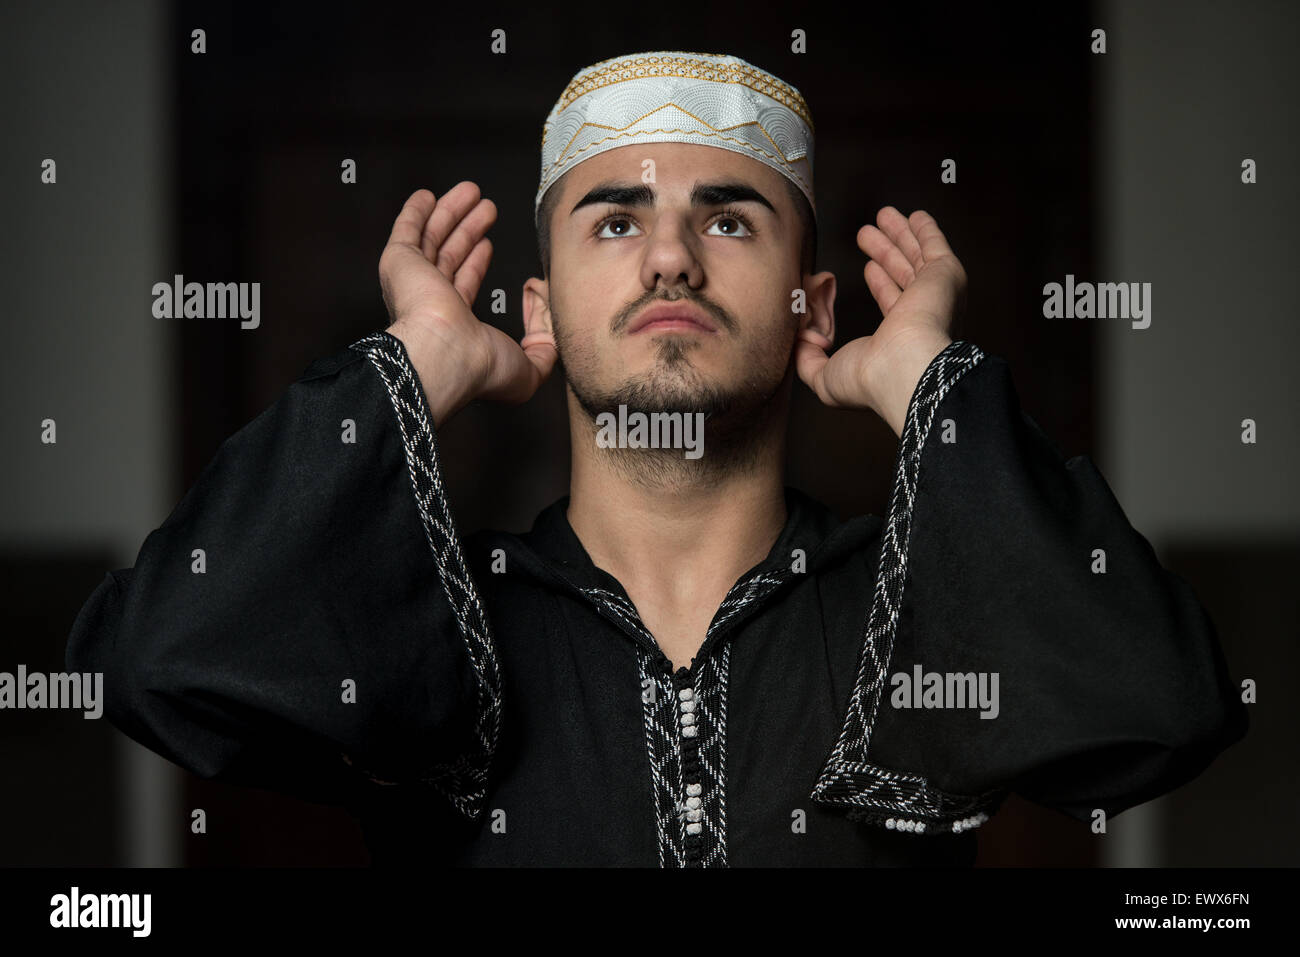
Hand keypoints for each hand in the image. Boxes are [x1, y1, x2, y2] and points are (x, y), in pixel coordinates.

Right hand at [380, 184, 557, 425]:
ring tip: (472, 192)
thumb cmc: (481, 366)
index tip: (489, 245)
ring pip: (433, 237)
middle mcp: (431, 303)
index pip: (464, 284)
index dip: (476, 264)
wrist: (446, 354)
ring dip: (452, 213)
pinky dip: (414, 212)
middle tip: (486, 209)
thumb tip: (550, 329)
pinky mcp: (400, 261)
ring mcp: (414, 280)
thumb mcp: (530, 369)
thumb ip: (545, 351)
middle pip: (450, 255)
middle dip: (468, 230)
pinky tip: (425, 196)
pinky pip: (406, 229)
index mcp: (454, 325)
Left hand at [796, 207, 964, 437]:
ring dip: (898, 236)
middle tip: (867, 234)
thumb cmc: (868, 378)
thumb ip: (808, 360)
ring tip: (882, 216)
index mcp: (901, 339)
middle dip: (885, 252)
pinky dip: (926, 230)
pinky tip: (915, 217)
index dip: (878, 284)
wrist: (904, 369)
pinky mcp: (943, 274)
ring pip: (915, 256)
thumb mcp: (823, 376)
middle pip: (901, 274)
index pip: (889, 302)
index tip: (864, 269)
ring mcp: (933, 294)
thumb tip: (802, 339)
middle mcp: (921, 316)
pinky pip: (935, 245)